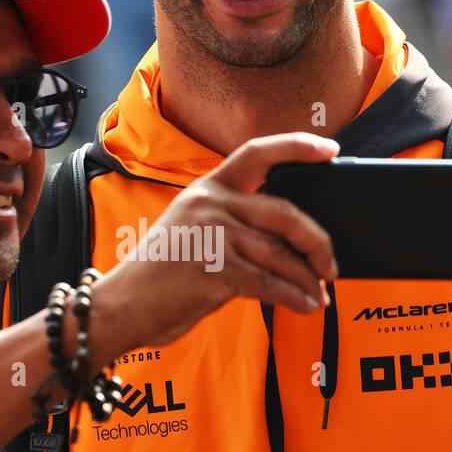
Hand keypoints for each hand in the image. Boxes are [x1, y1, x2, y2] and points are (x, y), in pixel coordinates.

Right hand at [96, 132, 338, 351]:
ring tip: (318, 294)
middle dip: (317, 242)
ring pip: (281, 254)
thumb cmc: (159, 275)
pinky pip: (270, 283)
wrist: (122, 305)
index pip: (257, 153)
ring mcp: (213, 236)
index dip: (297, 146)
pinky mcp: (216, 270)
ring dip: (307, 279)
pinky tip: (305, 305)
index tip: (329, 149)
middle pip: (285, 213)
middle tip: (330, 264)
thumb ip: (232, 223)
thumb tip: (288, 243)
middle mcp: (211, 205)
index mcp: (207, 189)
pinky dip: (294, 297)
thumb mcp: (191, 230)